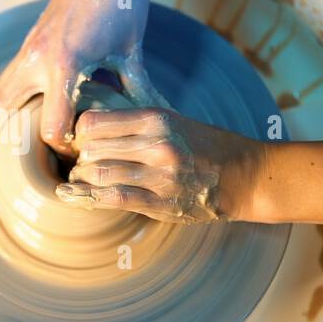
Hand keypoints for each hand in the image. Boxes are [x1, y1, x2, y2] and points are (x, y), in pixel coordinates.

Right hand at [0, 0, 166, 156]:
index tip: (83, 151)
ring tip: (20, 143)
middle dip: (14, 141)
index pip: (51, 127)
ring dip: (3, 121)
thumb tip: (161, 121)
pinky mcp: (28, 43)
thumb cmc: (124, 1)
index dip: (66, 147)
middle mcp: (36, 58)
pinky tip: (27, 114)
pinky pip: (6, 80)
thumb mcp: (132, 51)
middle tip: (35, 159)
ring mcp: (27, 48)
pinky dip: (9, 101)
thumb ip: (139, 91)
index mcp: (64, 64)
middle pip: (3, 113)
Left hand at [55, 108, 265, 222]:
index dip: (78, 134)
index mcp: (155, 118)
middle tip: (78, 164)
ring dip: (83, 180)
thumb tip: (86, 126)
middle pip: (91, 148)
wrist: (244, 176)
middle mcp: (157, 144)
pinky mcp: (162, 202)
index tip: (80, 142)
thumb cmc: (202, 146)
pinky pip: (114, 198)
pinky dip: (90, 198)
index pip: (93, 122)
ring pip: (98, 174)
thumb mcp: (170, 120)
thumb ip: (132, 123)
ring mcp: (160, 175)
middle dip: (78, 159)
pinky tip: (79, 196)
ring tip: (82, 181)